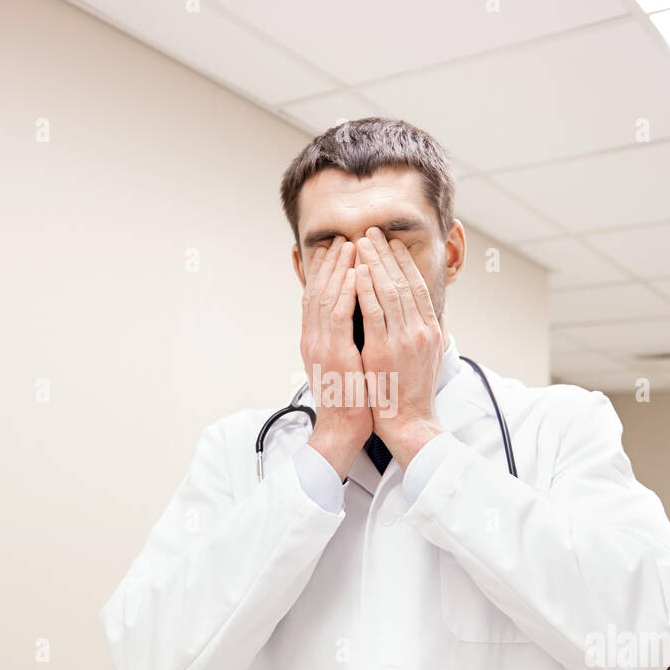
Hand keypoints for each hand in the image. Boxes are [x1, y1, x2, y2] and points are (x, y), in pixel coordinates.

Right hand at [300, 236, 369, 479]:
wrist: (342, 430)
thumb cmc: (350, 400)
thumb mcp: (344, 364)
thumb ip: (344, 341)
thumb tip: (356, 322)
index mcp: (315, 341)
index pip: (316, 298)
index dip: (325, 272)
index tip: (337, 251)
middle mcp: (313, 340)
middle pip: (319, 291)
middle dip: (332, 263)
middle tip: (344, 239)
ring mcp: (321, 346)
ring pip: (327, 297)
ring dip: (340, 269)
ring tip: (352, 246)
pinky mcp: (334, 355)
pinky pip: (340, 316)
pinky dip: (347, 292)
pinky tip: (355, 274)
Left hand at [354, 226, 444, 469]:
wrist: (409, 423)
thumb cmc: (413, 393)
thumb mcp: (430, 359)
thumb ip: (431, 333)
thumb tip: (433, 314)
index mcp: (430, 331)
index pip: (417, 287)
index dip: (403, 262)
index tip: (391, 244)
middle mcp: (420, 331)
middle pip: (402, 282)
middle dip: (385, 254)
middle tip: (371, 233)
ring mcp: (403, 340)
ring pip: (388, 291)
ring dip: (373, 263)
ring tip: (359, 243)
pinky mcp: (384, 351)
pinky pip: (373, 313)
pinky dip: (365, 289)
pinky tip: (356, 272)